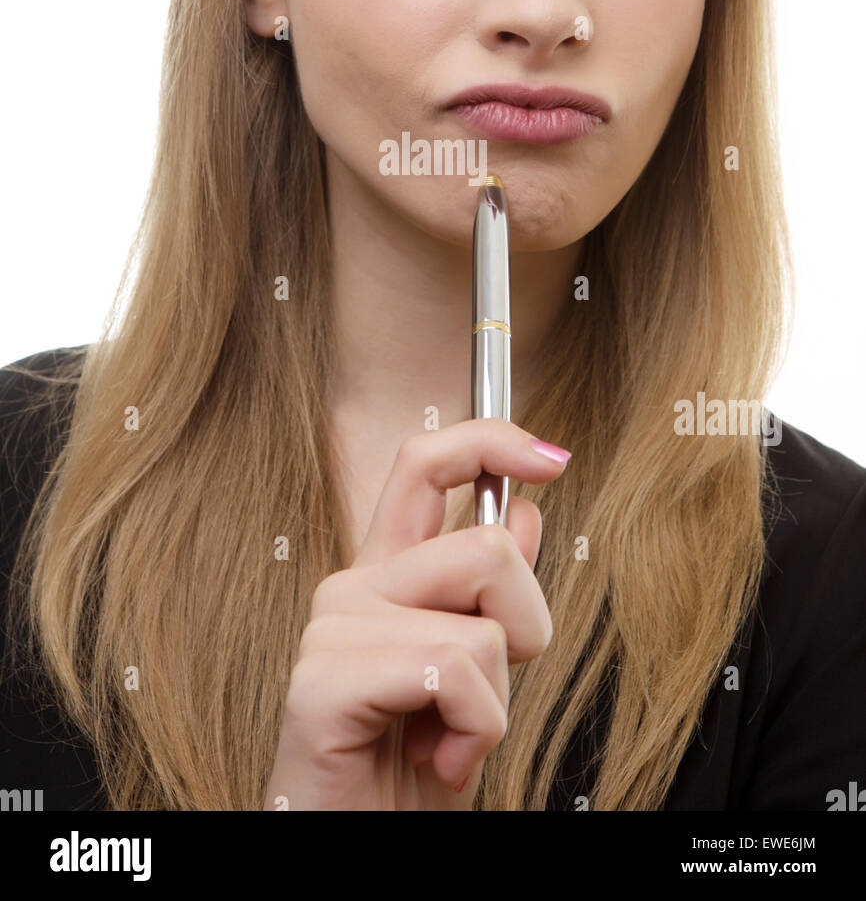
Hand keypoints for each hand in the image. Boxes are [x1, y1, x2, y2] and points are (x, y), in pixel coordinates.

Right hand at [263, 418, 571, 809]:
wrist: (354, 848)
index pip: (423, 463)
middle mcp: (353, 586)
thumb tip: (523, 512)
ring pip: (480, 629)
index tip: (551, 459)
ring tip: (449, 743)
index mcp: (386, 574)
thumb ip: (491, 595)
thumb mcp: (475, 677)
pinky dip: (473, 734)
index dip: (490, 440)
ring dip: (494, 706)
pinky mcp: (321, 683)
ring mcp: (331, 630)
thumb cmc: (407, 774)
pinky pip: (450, 674)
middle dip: (525, 630)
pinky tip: (437, 762)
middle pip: (486, 546)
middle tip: (484, 694)